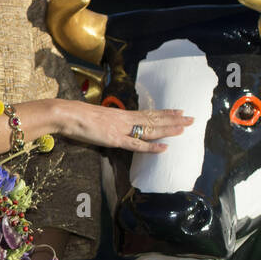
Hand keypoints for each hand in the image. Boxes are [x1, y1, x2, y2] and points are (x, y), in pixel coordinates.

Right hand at [54, 99, 191, 152]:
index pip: (148, 113)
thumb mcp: (99, 120)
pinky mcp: (115, 139)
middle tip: (191, 118)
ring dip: (168, 129)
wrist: (69, 115)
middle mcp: (125, 119)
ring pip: (150, 129)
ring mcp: (122, 129)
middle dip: (174, 120)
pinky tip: (164, 148)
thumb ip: (110, 124)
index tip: (179, 111)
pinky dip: (151, 147)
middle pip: (154, 119)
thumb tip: (115, 129)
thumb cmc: (79, 118)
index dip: (164, 113)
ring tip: (185, 128)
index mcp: (122, 114)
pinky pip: (137, 144)